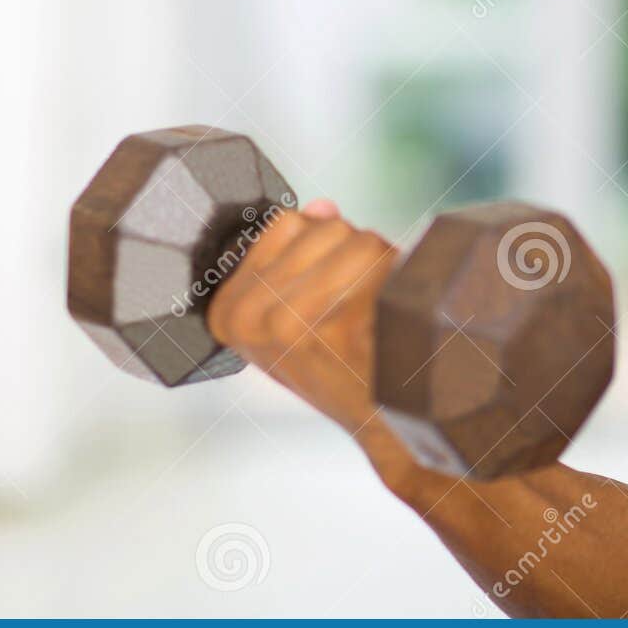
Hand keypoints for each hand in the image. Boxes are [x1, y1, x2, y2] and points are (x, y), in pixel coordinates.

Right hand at [207, 198, 397, 437]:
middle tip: (359, 300)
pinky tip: (393, 310)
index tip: (326, 285)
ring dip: (379, 263)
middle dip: (352, 251)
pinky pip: (381, 257)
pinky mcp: (341, 322)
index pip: (283, 224)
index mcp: (229, 313)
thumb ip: (299, 255)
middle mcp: (253, 318)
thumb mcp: (297, 314)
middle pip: (323, 226)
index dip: (319, 242)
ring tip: (375, 308)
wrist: (388, 420)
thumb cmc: (344, 367)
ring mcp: (294, 321)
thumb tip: (321, 207)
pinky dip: (399, 274)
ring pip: (357, 237)